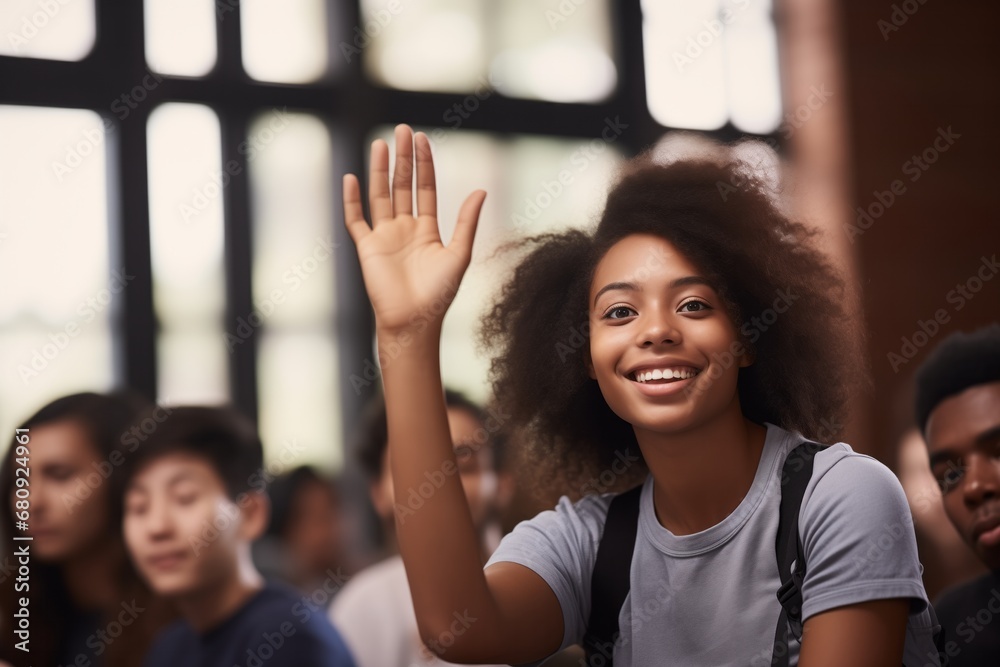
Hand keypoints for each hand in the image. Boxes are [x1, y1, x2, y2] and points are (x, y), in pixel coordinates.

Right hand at [343, 124, 486, 334]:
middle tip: (402, 130)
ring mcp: (384, 236)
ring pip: (380, 196)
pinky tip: (352, 178)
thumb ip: (467, 222)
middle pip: (402, 185)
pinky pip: (356, 219)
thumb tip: (481, 190)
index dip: (423, 164)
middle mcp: (404, 229)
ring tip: (380, 144)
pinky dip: (352, 199)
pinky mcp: (367, 247)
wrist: (414, 321)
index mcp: (427, 229)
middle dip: (402, 158)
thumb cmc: (439, 294)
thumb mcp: (459, 254)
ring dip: (380, 171)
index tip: (422, 139)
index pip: (424, 188)